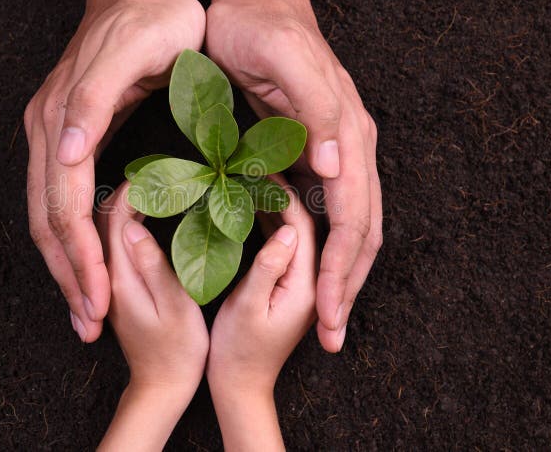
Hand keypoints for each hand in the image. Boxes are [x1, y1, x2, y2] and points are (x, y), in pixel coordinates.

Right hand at [24, 0, 204, 340]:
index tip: (98, 302)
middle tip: (90, 325)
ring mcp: (53, 131)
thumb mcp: (134, 52)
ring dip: (67, 265)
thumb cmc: (153, 18)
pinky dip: (72, 236)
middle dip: (70, 276)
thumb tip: (62, 155)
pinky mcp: (68, 131)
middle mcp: (48, 130)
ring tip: (86, 308)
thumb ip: (91, 102)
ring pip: (48, 214)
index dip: (80, 259)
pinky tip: (86, 261)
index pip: (63, 207)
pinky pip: (61, 196)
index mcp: (62, 118)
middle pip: (47, 220)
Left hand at [95, 183, 208, 450]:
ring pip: (108, 230)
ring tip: (153, 183)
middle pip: (104, 219)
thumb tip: (132, 223)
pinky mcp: (119, 287)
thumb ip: (152, 264)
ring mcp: (110, 281)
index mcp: (119, 276)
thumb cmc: (178, 350)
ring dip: (126, 204)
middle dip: (127, 189)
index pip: (113, 218)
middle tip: (157, 168)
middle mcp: (106, 275)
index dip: (133, 188)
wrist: (160, 387)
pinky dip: (128, 223)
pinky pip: (115, 244)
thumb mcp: (174, 306)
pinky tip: (145, 215)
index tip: (157, 168)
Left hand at [206, 0, 381, 352]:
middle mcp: (349, 148)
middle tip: (330, 335)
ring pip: (350, 226)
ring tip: (328, 316)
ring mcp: (334, 150)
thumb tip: (337, 166)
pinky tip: (309, 268)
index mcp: (347, 134)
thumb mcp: (287, 63)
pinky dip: (322, 246)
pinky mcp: (311, 149)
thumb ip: (318, 113)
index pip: (352, 218)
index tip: (328, 312)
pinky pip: (325, 209)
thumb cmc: (263, 30)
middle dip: (347, 286)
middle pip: (361, 232)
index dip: (341, 269)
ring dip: (341, 274)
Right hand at [207, 180, 315, 450]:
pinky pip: (285, 245)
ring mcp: (301, 283)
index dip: (286, 196)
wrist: (241, 385)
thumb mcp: (247, 307)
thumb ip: (269, 267)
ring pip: (297, 233)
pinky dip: (271, 223)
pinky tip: (254, 206)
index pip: (305, 229)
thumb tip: (287, 229)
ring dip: (279, 206)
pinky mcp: (287, 285)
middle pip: (307, 226)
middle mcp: (311, 281)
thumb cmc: (238, 351)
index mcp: (306, 286)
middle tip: (262, 166)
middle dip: (286, 194)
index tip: (264, 170)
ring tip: (256, 177)